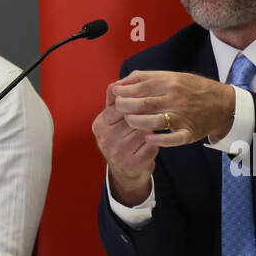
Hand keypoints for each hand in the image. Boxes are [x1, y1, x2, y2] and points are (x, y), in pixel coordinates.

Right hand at [92, 82, 158, 205]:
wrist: (125, 171)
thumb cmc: (120, 139)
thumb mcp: (112, 121)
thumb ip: (113, 102)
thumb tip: (114, 84)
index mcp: (99, 125)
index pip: (120, 106)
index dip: (135, 103)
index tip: (144, 101)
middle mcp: (105, 140)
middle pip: (133, 118)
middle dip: (144, 116)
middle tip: (151, 115)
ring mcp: (118, 153)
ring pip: (144, 130)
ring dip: (151, 128)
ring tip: (151, 129)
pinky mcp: (132, 164)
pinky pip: (151, 144)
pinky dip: (156, 142)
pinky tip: (153, 142)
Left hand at [111, 70, 235, 146]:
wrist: (222, 103)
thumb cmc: (191, 88)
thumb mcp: (171, 76)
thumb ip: (145, 77)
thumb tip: (121, 82)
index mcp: (170, 82)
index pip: (139, 87)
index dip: (123, 92)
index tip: (115, 95)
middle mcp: (176, 98)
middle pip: (143, 104)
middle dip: (125, 108)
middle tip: (118, 109)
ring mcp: (184, 116)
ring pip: (153, 122)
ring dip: (137, 123)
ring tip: (130, 121)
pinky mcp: (190, 132)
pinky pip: (172, 139)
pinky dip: (158, 140)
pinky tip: (148, 138)